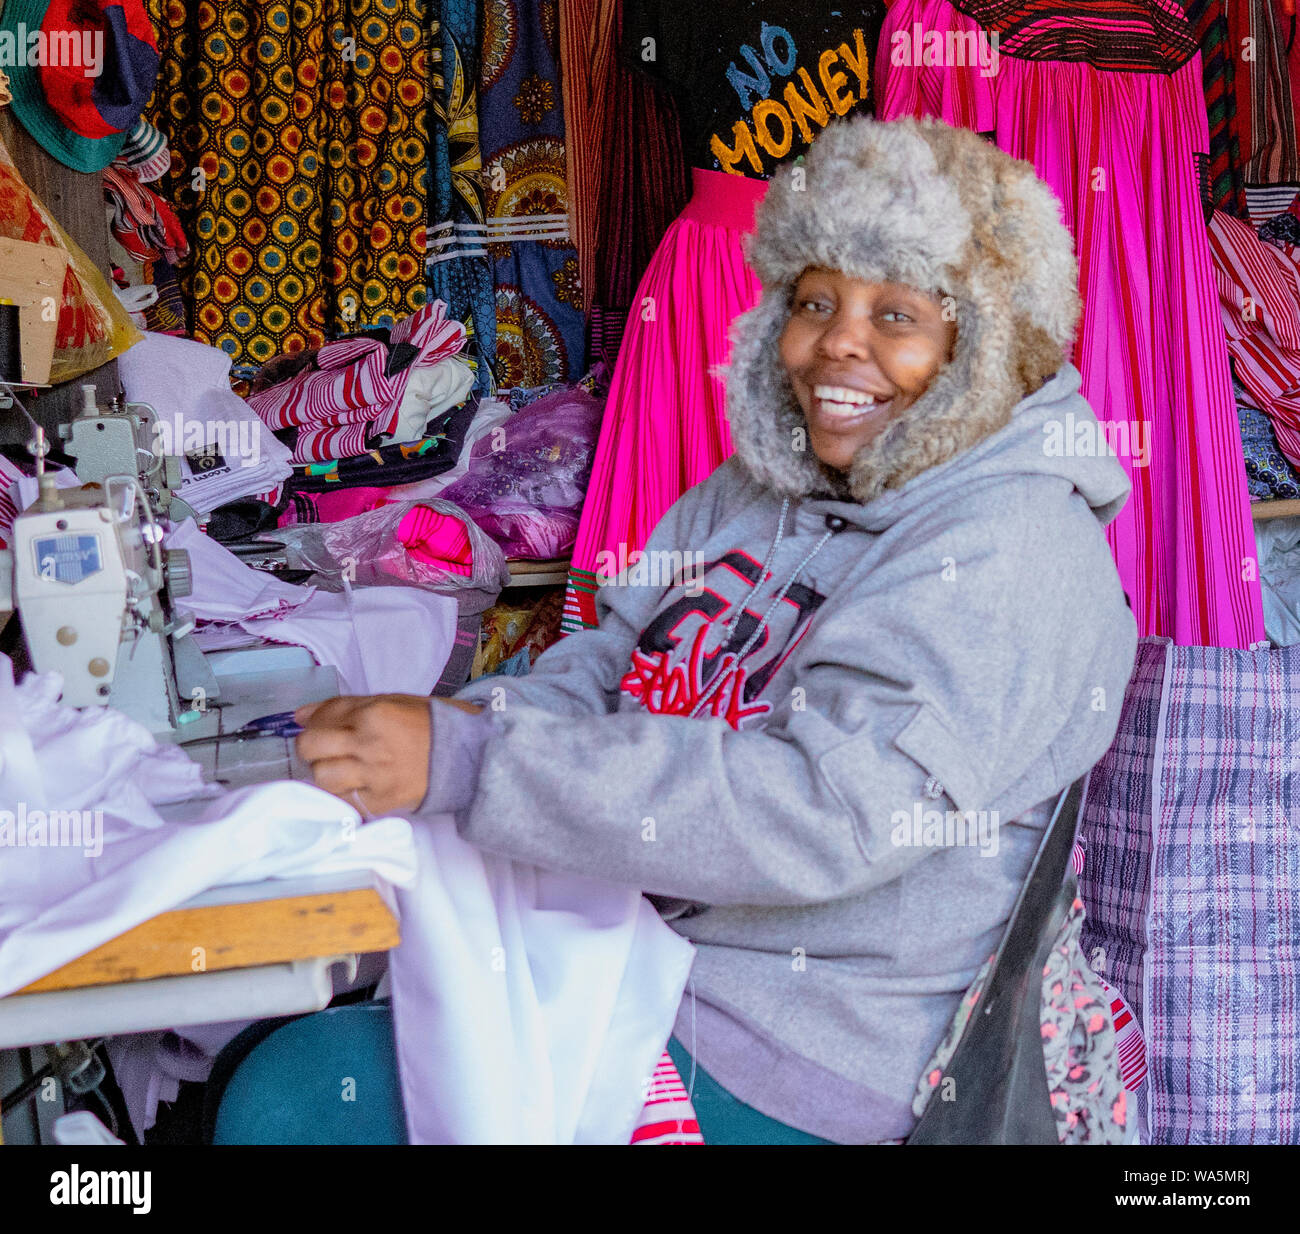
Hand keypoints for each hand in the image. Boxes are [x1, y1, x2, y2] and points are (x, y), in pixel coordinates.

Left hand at [294, 694, 435, 815]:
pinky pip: (343, 799)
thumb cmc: (431, 724)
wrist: (467, 755)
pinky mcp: (379, 801)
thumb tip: (302, 715)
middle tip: (324, 748)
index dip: (313, 720)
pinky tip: (356, 784)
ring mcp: (373, 776)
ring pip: (321, 776)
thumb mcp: (393, 701)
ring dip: (326, 770)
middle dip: (311, 746)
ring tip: (342, 767)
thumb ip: (347, 707)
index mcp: (373, 713)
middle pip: (310, 747)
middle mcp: (368, 744)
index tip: (314, 724)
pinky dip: (344, 791)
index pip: (324, 715)